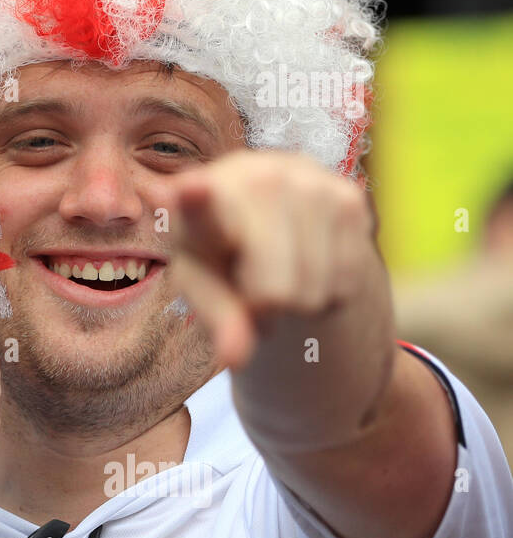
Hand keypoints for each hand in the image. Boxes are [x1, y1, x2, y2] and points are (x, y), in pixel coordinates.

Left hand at [165, 150, 378, 369]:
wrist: (270, 217)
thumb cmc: (221, 256)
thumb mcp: (207, 288)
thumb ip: (220, 321)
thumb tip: (236, 360)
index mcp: (198, 199)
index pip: (199, 205)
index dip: (195, 199)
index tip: (188, 190)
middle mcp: (254, 177)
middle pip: (276, 293)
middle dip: (267, 306)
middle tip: (253, 286)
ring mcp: (307, 181)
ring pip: (315, 290)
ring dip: (301, 300)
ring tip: (281, 270)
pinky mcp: (349, 195)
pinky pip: (349, 279)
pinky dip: (330, 288)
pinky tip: (311, 261)